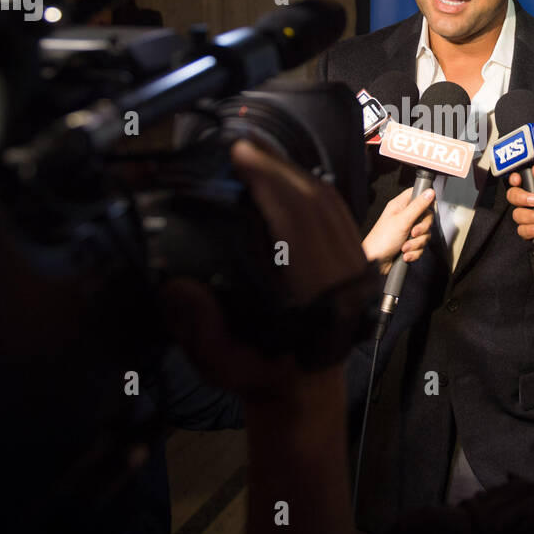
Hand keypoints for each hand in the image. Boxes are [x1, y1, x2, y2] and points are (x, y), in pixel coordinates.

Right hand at [162, 138, 370, 397]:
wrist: (302, 388)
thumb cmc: (258, 373)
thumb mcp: (223, 363)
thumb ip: (200, 329)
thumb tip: (177, 287)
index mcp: (318, 295)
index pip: (298, 220)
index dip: (271, 181)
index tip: (241, 154)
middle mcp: (344, 275)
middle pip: (316, 203)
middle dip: (278, 168)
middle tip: (241, 145)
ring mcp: (356, 266)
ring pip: (330, 204)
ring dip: (293, 173)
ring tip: (257, 154)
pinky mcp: (356, 260)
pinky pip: (337, 212)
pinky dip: (309, 186)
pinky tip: (283, 176)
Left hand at [361, 186, 435, 273]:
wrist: (376, 262)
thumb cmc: (381, 240)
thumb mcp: (402, 220)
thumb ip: (418, 206)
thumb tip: (429, 192)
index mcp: (400, 206)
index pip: (418, 195)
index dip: (426, 201)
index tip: (427, 210)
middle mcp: (404, 216)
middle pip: (426, 217)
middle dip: (422, 229)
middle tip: (412, 233)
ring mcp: (407, 230)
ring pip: (424, 234)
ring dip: (416, 243)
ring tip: (404, 247)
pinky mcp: (409, 243)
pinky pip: (421, 246)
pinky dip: (414, 252)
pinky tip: (404, 253)